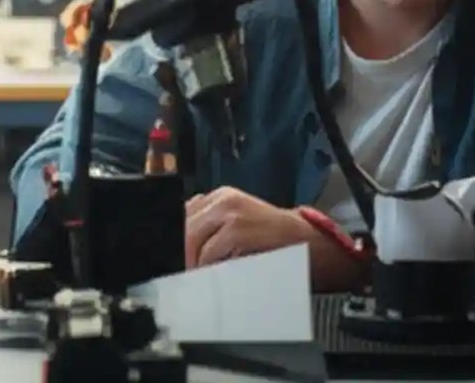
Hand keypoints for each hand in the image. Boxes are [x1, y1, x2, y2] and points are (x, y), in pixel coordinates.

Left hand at [185, 187, 309, 268]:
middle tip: (176, 272)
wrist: (304, 240)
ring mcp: (230, 212)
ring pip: (191, 239)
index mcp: (218, 197)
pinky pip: (208, 253)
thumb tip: (180, 247)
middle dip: (178, 251)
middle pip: (183, 226)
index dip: (174, 238)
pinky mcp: (237, 229)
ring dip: (188, 262)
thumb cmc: (269, 238)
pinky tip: (207, 278)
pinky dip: (204, 268)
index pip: (182, 214)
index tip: (169, 258)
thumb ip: (211, 228)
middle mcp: (221, 199)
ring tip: (189, 278)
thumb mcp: (237, 224)